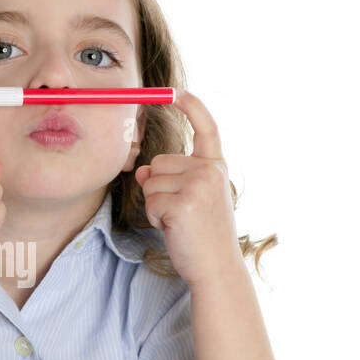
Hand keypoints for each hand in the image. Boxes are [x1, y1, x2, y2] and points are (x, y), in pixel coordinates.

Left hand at [133, 90, 243, 289]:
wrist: (217, 269)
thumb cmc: (202, 236)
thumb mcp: (189, 199)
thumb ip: (169, 179)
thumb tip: (142, 171)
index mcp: (216, 166)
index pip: (206, 126)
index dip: (189, 105)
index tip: (172, 90)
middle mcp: (210, 170)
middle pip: (159, 162)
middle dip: (159, 187)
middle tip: (182, 213)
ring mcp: (199, 185)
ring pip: (150, 182)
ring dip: (156, 205)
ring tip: (180, 222)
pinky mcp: (184, 203)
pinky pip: (150, 201)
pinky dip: (156, 218)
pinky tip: (175, 229)